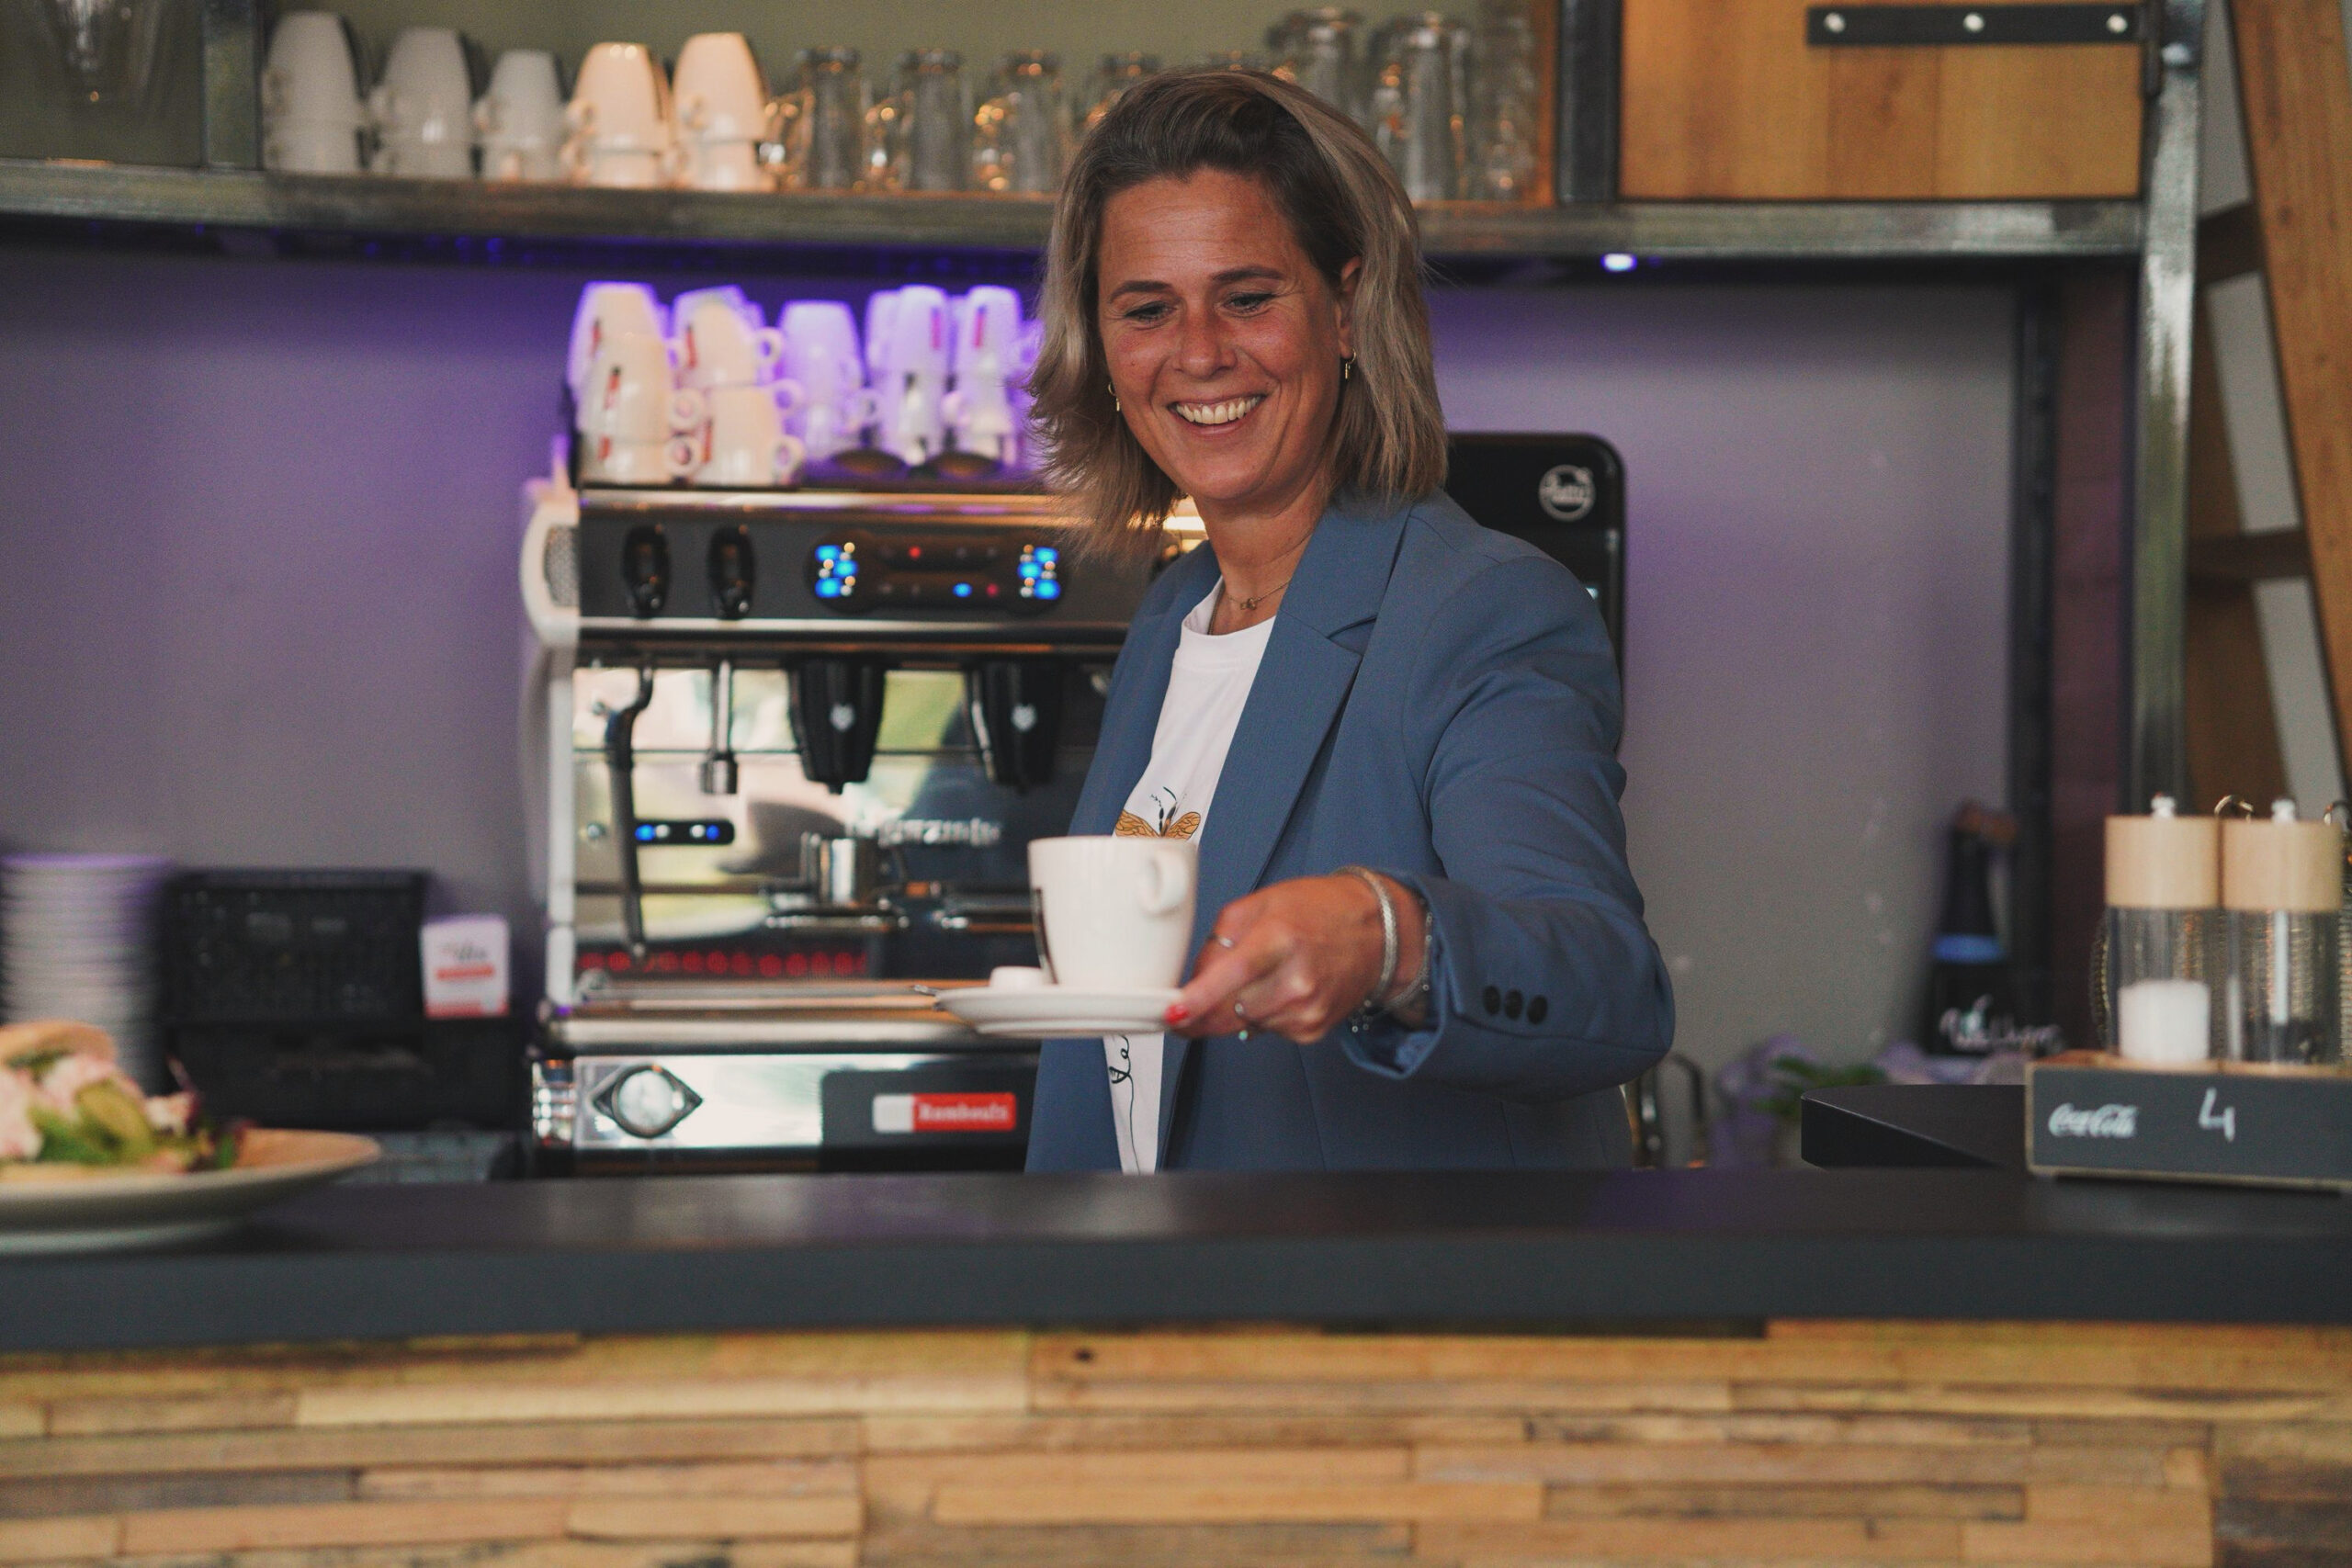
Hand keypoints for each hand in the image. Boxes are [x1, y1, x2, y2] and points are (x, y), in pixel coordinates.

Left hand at [1164, 872, 1425, 1043]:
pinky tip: (1278, 991)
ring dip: (1234, 1009)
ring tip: (1259, 978)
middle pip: (1228, 1011)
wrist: (1376, 931)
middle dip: (1199, 1014)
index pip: (1232, 974)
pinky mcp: (1313, 1029)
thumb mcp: (1262, 902)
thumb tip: (1193, 981)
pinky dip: (1261, 1015)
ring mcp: (1307, 1009)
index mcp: (1280, 938)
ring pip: (1241, 1024)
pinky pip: (1265, 1031)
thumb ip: (1220, 938)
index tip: (1171, 1015)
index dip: (1197, 1000)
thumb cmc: (1318, 910)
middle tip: (1182, 1010)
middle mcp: (1297, 978)